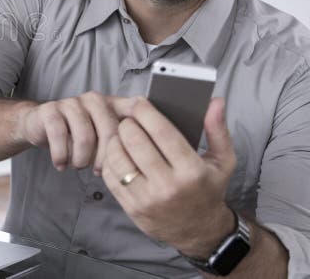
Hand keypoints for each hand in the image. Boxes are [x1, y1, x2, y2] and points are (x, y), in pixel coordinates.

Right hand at [19, 91, 137, 173]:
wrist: (41, 124)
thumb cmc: (77, 133)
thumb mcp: (101, 134)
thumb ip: (122, 139)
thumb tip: (146, 159)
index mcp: (112, 104)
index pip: (134, 112)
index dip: (136, 134)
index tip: (131, 159)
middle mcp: (94, 99)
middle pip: (109, 132)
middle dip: (104, 158)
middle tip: (97, 171)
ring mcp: (71, 103)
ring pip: (84, 137)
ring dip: (80, 159)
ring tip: (77, 165)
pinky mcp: (51, 110)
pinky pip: (59, 136)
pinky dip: (61, 155)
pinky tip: (61, 163)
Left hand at [102, 97, 236, 256]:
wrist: (199, 231)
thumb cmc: (208, 189)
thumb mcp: (223, 161)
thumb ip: (217, 129)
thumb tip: (215, 101)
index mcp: (191, 171)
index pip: (161, 132)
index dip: (146, 112)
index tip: (140, 102)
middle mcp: (168, 186)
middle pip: (134, 141)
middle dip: (128, 124)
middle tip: (130, 120)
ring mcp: (147, 199)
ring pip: (117, 157)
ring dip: (115, 140)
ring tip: (122, 135)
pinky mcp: (131, 207)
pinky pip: (110, 176)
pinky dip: (110, 160)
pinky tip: (119, 154)